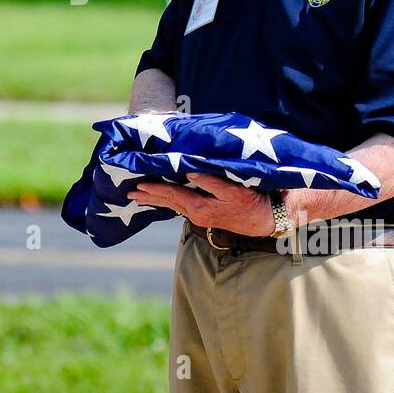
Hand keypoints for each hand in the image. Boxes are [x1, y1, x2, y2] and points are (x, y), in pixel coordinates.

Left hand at [132, 173, 276, 236]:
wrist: (264, 219)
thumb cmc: (250, 202)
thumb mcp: (233, 190)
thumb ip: (211, 182)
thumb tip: (190, 173)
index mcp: (200, 207)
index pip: (172, 195)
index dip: (155, 189)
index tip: (138, 186)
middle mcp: (196, 214)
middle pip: (167, 202)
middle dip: (148, 197)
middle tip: (128, 194)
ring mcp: (199, 215)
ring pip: (172, 205)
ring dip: (155, 200)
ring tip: (138, 197)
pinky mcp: (205, 213)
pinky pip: (181, 205)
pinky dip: (168, 201)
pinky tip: (163, 199)